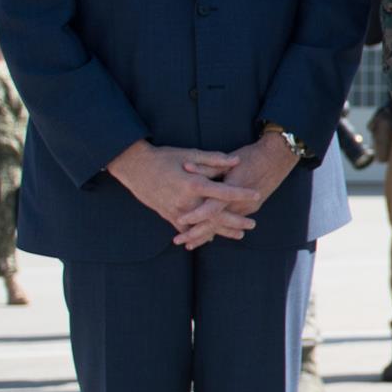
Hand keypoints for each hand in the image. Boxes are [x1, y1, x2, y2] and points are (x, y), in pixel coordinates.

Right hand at [108, 141, 256, 244]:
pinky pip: (187, 230)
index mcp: (194, 184)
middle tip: (252, 224)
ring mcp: (177, 211)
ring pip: (204, 226)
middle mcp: (187, 201)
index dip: (241, 193)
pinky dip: (200, 234)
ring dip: (222, 231)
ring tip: (239, 234)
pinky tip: (212, 237)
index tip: (256, 194)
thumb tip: (236, 161)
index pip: (224, 191)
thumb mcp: (190, 154)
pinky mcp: (169, 216)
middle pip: (217, 215)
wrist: (135, 167)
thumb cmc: (164, 157)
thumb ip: (214, 160)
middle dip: (236, 221)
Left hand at [168, 133, 299, 248]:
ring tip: (188, 244)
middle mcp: (241, 203)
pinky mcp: (251, 208)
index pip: (212, 208)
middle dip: (197, 234)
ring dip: (206, 235)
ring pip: (223, 227)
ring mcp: (247, 208)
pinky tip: (206, 237)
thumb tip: (186, 167)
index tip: (180, 221)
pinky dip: (219, 230)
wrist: (277, 157)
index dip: (195, 215)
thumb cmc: (251, 156)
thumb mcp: (228, 159)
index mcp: (233, 190)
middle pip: (216, 224)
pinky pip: (231, 222)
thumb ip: (208, 165)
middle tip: (178, 241)